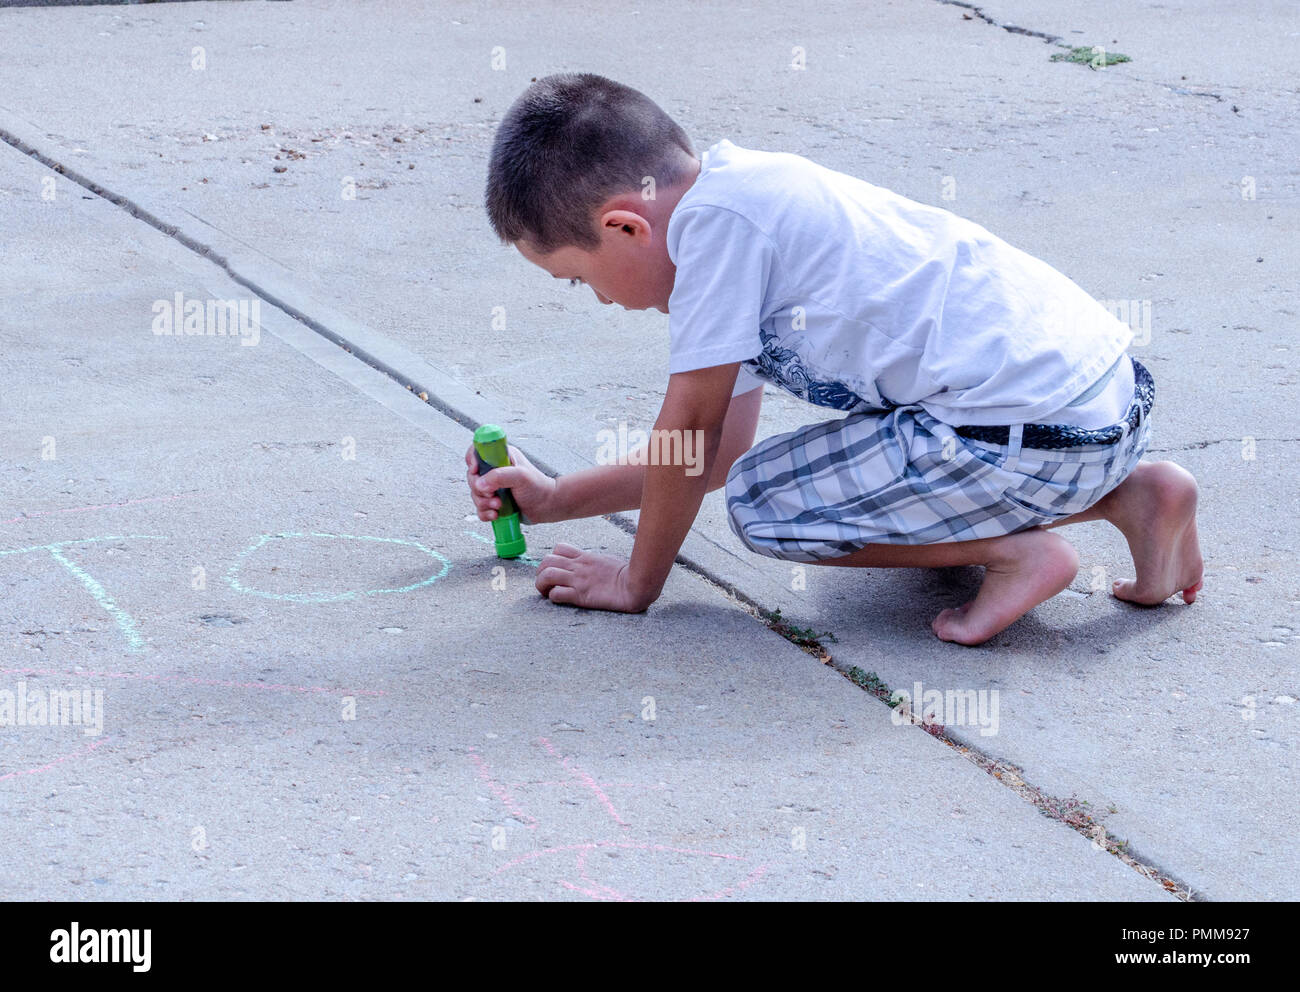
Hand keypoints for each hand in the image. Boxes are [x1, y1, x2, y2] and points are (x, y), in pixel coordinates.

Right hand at [466, 442, 559, 524]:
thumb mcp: (521, 476)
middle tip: (493, 495)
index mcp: (501, 457)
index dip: (472, 459)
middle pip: (472, 476)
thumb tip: (480, 484)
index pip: (477, 451)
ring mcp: (493, 487)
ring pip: (475, 494)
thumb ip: (499, 476)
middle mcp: (494, 470)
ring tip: (499, 506)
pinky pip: (480, 508)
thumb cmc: (538, 487)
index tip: (476, 471)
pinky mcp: (493, 501)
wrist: (547, 506)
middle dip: (480, 489)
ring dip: (484, 503)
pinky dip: (485, 513)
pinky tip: (496, 514)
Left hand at [535, 543, 652, 612]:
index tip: (555, 569)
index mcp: (585, 557)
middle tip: (546, 582)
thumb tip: (587, 564)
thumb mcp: (606, 560)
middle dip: (540, 571)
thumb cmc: (626, 574)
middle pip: (546, 560)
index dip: (552, 557)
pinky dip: (552, 597)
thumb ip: (593, 561)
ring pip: (546, 575)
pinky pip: (556, 594)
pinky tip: (559, 599)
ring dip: (541, 584)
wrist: (635, 586)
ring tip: (546, 592)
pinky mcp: (581, 595)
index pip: (559, 548)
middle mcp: (578, 566)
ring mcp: (578, 580)